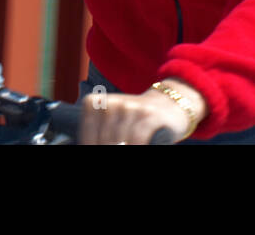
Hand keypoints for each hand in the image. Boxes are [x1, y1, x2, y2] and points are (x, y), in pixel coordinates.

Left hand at [79, 89, 193, 144]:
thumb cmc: (134, 121)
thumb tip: (87, 146)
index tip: (94, 151)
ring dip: (122, 149)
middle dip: (106, 149)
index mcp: (95, 103)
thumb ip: (100, 135)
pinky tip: (137, 148)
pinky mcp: (149, 115)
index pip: (87, 134)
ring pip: (119, 141)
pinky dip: (136, 147)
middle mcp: (112, 102)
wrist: (168, 106)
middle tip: (114, 149)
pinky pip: (137, 138)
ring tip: (123, 149)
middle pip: (103, 140)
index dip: (90, 145)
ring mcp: (131, 107)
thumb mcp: (112, 123)